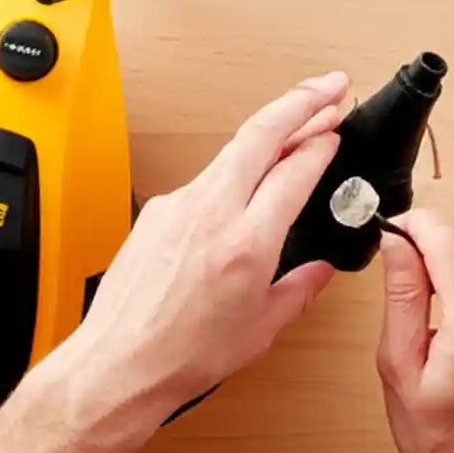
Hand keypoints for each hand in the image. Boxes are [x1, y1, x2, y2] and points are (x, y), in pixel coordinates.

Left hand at [51, 71, 349, 452]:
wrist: (117, 365)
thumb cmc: (181, 356)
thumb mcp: (261, 328)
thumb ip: (298, 289)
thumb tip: (318, 270)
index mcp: (245, 243)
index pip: (293, 171)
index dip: (321, 144)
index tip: (336, 132)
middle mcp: (210, 213)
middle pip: (260, 134)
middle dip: (300, 102)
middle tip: (330, 87)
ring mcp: (178, 206)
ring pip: (230, 151)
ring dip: (268, 132)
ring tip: (295, 126)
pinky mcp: (157, 212)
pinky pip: (204, 178)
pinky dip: (233, 170)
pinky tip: (246, 180)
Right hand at [376, 211, 453, 452]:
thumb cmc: (429, 429)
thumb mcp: (397, 361)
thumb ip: (401, 295)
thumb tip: (396, 242)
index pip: (448, 245)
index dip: (416, 226)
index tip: (389, 228)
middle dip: (427, 240)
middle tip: (392, 256)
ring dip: (444, 255)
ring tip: (411, 284)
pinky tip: (439, 298)